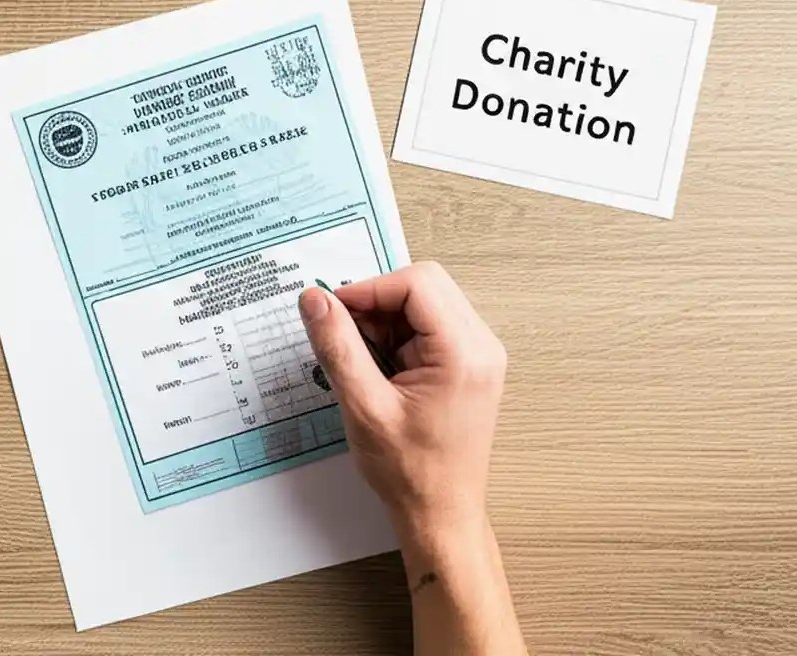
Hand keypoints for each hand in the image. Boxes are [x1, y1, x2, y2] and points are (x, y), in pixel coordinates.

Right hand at [298, 262, 505, 534]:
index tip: (331, 312)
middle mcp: (481, 345)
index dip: (367, 289)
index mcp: (464, 353)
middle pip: (424, 286)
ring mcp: (478, 354)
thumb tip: (314, 300)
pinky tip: (380, 369)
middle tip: (345, 337)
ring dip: (385, 320)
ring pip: (425, 302)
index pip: (416, 283)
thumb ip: (338, 347)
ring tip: (364, 363)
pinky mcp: (468, 364)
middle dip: (376, 303)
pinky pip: (429, 325)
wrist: (440, 513)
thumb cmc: (409, 471)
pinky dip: (397, 335)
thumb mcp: (363, 407)